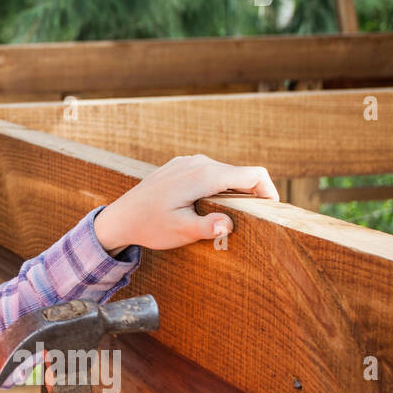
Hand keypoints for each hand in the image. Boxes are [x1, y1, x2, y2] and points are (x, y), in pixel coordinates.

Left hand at [94, 154, 279, 254]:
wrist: (120, 218)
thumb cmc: (149, 225)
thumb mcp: (181, 231)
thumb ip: (207, 227)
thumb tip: (228, 225)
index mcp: (204, 175)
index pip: (253, 174)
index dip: (269, 191)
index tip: (272, 211)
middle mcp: (198, 162)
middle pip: (241, 174)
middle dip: (253, 195)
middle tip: (254, 221)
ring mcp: (188, 162)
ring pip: (226, 174)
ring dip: (235, 193)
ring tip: (231, 217)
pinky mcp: (181, 167)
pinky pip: (210, 174)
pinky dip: (219, 189)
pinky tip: (211, 208)